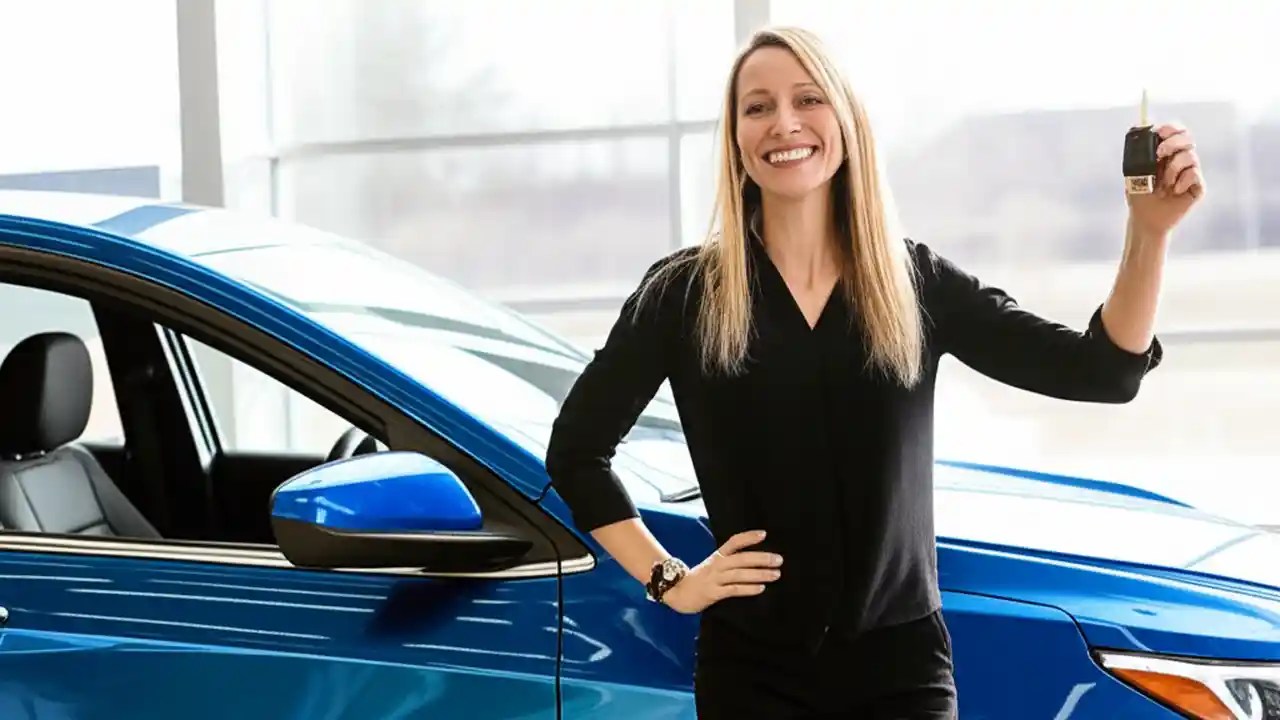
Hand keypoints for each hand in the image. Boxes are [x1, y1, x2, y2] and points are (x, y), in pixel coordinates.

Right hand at [661, 530, 782, 614]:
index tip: (764, 534)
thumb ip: (730, 562)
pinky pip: (733, 590)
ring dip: (759, 574)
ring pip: (740, 574)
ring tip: (776, 574)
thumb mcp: (713, 566)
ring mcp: (714, 578)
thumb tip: (756, 560)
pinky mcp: (713, 593)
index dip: (748, 537)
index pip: (734, 542)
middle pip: (741, 558)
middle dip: (761, 558)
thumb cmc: (701, 579)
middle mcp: (717, 565)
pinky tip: (760, 588)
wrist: (677, 592)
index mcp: (718, 556)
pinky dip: (748, 589)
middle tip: (779, 559)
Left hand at [1127, 123, 1205, 238]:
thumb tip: (1138, 126)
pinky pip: (1194, 174)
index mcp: (1167, 152)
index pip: (1176, 131)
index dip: (1171, 128)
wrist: (1145, 219)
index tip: (1159, 133)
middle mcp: (1181, 159)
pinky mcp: (1198, 186)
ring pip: (1190, 156)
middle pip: (1187, 138)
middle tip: (1158, 155)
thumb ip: (1138, 150)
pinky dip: (1181, 181)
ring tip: (1162, 184)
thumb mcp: (1133, 170)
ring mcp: (1191, 172)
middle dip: (1172, 143)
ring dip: (1172, 169)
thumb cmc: (1139, 194)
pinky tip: (1173, 191)